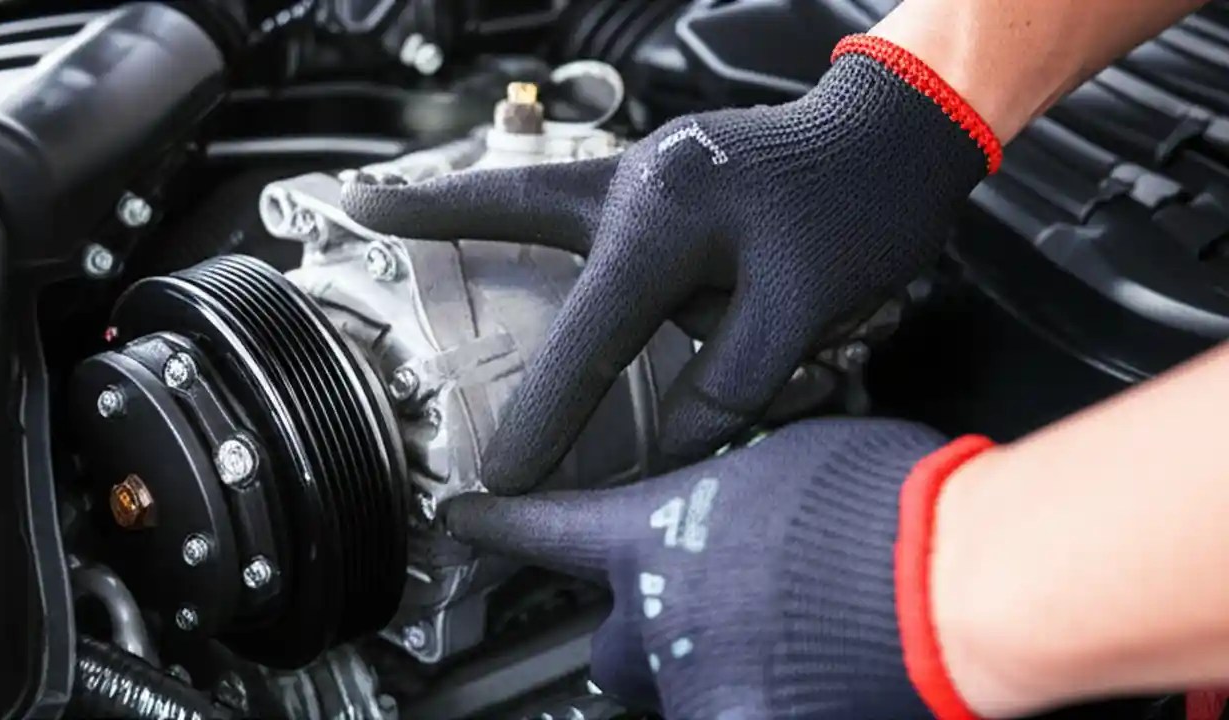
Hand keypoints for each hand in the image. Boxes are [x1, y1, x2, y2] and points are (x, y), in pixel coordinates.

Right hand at [343, 41, 992, 492]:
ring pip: (537, 191)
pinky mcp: (668, 175)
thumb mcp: (802, 309)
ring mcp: (650, 168)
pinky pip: (580, 198)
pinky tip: (525, 240)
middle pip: (509, 202)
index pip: (583, 338)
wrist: (902, 132)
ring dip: (474, 205)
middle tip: (356, 213)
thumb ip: (726, 383)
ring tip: (403, 215)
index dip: (542, 418)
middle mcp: (639, 180)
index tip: (504, 473)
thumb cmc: (864, 203)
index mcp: (664, 216)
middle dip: (431, 215)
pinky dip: (537, 217)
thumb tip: (671, 442)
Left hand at [440, 418, 978, 719]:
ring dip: (704, 681)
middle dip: (642, 640)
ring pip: (669, 700)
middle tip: (697, 624)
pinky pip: (720, 719)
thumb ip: (734, 497)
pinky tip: (795, 685)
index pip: (551, 527)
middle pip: (612, 649)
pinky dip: (747, 704)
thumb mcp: (788, 462)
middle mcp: (657, 618)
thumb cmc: (885, 503)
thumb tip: (738, 509)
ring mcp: (696, 688)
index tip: (469, 522)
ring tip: (775, 652)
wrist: (952, 574)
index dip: (503, 526)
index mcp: (657, 535)